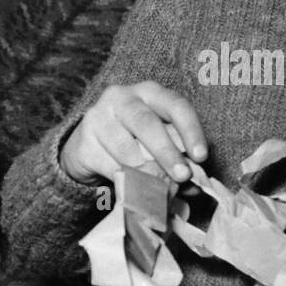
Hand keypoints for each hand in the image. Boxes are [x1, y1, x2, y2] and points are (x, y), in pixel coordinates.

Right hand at [61, 81, 207, 184]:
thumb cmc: (133, 140)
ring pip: (126, 148)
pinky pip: (109, 165)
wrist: (88, 146)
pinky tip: (137, 192)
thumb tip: (195, 183)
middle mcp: (122, 98)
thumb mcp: (158, 140)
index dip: (191, 131)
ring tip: (160, 190)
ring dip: (147, 172)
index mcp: (149, 93)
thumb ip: (176, 154)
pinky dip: (127, 182)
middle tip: (182, 176)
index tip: (201, 157)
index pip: (175, 106)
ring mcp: (99, 118)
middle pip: (147, 124)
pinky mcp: (84, 141)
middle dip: (167, 152)